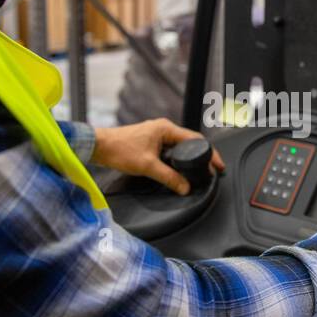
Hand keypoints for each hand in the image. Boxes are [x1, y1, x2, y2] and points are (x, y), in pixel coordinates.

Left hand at [92, 118, 224, 194]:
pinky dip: (177, 159)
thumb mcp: (147, 166)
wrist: (98, 146)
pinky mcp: (150, 141)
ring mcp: (156, 134)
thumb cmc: (119, 150)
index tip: (218, 165)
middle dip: (202, 156)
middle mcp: (163, 128)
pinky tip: (179, 169)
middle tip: (212, 170)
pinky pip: (170, 150)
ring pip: (179, 147)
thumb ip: (168, 177)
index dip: (210, 153)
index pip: (196, 139)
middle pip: (190, 142)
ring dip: (189, 158)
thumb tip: (185, 187)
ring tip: (199, 171)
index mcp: (166, 129)